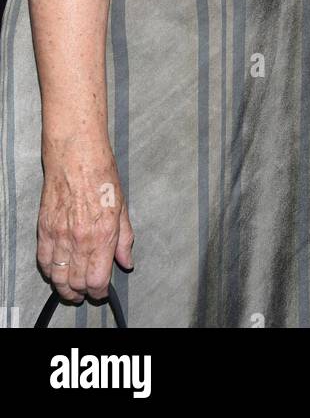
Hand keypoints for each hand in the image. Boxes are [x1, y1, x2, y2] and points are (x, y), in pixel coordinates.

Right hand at [38, 137, 134, 303]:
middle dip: (83, 292)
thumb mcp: (122, 208)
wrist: (76, 156)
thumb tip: (126, 262)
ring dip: (65, 287)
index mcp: (103, 236)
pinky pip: (43, 260)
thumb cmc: (101, 176)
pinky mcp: (44, 229)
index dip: (100, 292)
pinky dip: (50, 271)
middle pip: (77, 282)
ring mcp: (59, 236)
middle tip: (87, 292)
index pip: (97, 280)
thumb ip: (124, 240)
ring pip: (58, 277)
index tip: (103, 291)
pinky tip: (57, 272)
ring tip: (72, 289)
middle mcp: (79, 240)